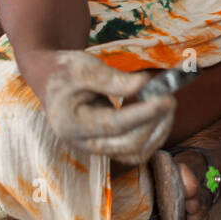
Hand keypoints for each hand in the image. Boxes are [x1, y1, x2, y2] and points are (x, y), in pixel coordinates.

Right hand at [40, 50, 175, 163]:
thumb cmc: (64, 71)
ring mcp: (97, 147)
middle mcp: (83, 143)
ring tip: (166, 104)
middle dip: (154, 122)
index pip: (114, 125)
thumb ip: (112, 79)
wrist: (51, 80)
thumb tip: (144, 84)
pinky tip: (159, 114)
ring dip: (158, 131)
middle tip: (169, 97)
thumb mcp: (82, 67)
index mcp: (71, 124)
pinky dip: (153, 135)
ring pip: (137, 153)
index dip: (143, 113)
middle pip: (129, 145)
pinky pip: (137, 150)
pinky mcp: (109, 146)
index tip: (165, 99)